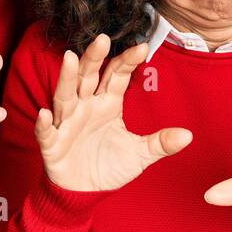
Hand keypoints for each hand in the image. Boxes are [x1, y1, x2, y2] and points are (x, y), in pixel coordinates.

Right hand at [36, 34, 191, 191]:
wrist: (85, 192)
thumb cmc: (109, 166)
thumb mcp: (139, 155)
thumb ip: (160, 143)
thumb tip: (188, 136)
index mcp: (107, 104)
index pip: (117, 76)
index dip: (127, 62)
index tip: (142, 47)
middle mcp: (86, 107)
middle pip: (88, 77)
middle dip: (94, 58)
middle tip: (103, 39)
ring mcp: (67, 123)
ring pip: (65, 96)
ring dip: (66, 77)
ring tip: (69, 58)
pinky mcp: (52, 143)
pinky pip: (46, 132)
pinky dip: (44, 124)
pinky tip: (44, 114)